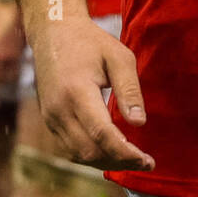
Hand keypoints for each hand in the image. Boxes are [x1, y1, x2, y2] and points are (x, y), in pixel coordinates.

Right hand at [30, 15, 154, 172]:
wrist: (53, 34)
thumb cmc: (91, 42)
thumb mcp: (118, 57)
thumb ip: (129, 89)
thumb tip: (139, 124)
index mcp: (76, 92)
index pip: (101, 133)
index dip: (125, 152)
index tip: (147, 160)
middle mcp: (59, 110)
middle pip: (89, 151)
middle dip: (119, 162)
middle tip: (146, 162)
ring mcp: (51, 118)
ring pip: (78, 155)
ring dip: (106, 163)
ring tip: (134, 161)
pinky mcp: (50, 121)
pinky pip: (70, 149)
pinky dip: (92, 156)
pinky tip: (113, 153)